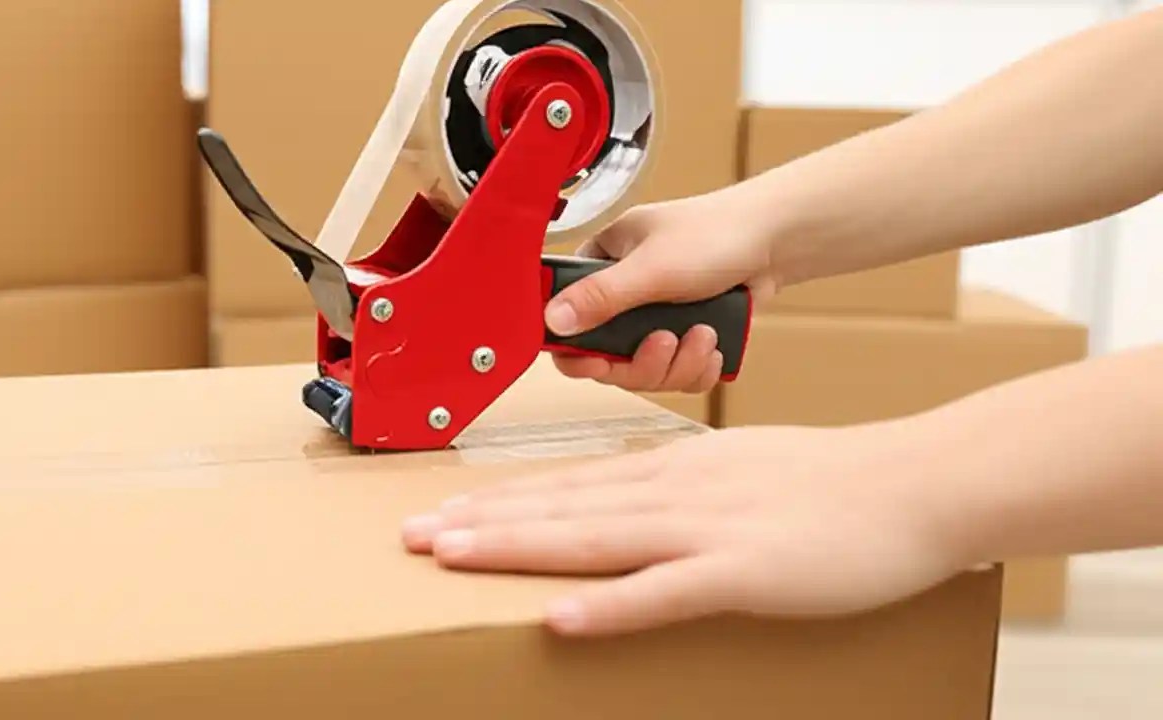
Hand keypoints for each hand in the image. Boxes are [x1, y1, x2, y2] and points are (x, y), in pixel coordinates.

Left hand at [401, 422, 969, 636]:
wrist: (915, 485)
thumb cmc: (832, 482)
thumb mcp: (740, 469)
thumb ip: (684, 487)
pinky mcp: (745, 573)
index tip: (443, 511)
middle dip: (481, 524)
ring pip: (593, 538)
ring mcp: (707, 530)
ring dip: (516, 547)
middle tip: (410, 536)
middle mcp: (675, 491)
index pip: (569, 485)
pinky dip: (610, 605)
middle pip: (561, 508)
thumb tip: (635, 504)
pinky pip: (665, 592)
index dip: (501, 501)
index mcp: (674, 469)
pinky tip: (559, 618)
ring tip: (449, 556)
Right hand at [545, 186, 783, 392]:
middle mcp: (623, 293)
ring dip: (677, 364)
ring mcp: (654, 317)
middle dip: (643, 361)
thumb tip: (550, 320)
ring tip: (704, 337)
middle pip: (607, 358)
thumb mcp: (650, 267)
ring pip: (644, 371)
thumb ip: (600, 295)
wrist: (777, 240)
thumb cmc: (716, 234)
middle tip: (667, 343)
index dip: (575, 349)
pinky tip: (714, 348)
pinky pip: (676, 374)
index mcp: (602, 264)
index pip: (566, 315)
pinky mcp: (684, 336)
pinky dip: (697, 369)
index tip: (595, 365)